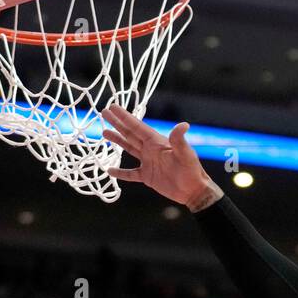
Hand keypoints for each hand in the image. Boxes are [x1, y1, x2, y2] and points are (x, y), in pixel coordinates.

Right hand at [102, 104, 222, 209]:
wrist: (193, 191)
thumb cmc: (191, 171)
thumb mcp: (185, 154)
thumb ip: (179, 140)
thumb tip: (183, 125)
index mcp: (156, 142)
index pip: (137, 127)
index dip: (125, 117)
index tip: (113, 107)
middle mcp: (150, 150)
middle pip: (130, 134)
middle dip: (117, 123)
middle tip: (104, 112)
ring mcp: (148, 162)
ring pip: (129, 149)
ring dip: (117, 140)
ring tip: (104, 132)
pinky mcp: (147, 176)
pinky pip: (131, 174)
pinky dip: (121, 172)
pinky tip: (110, 170)